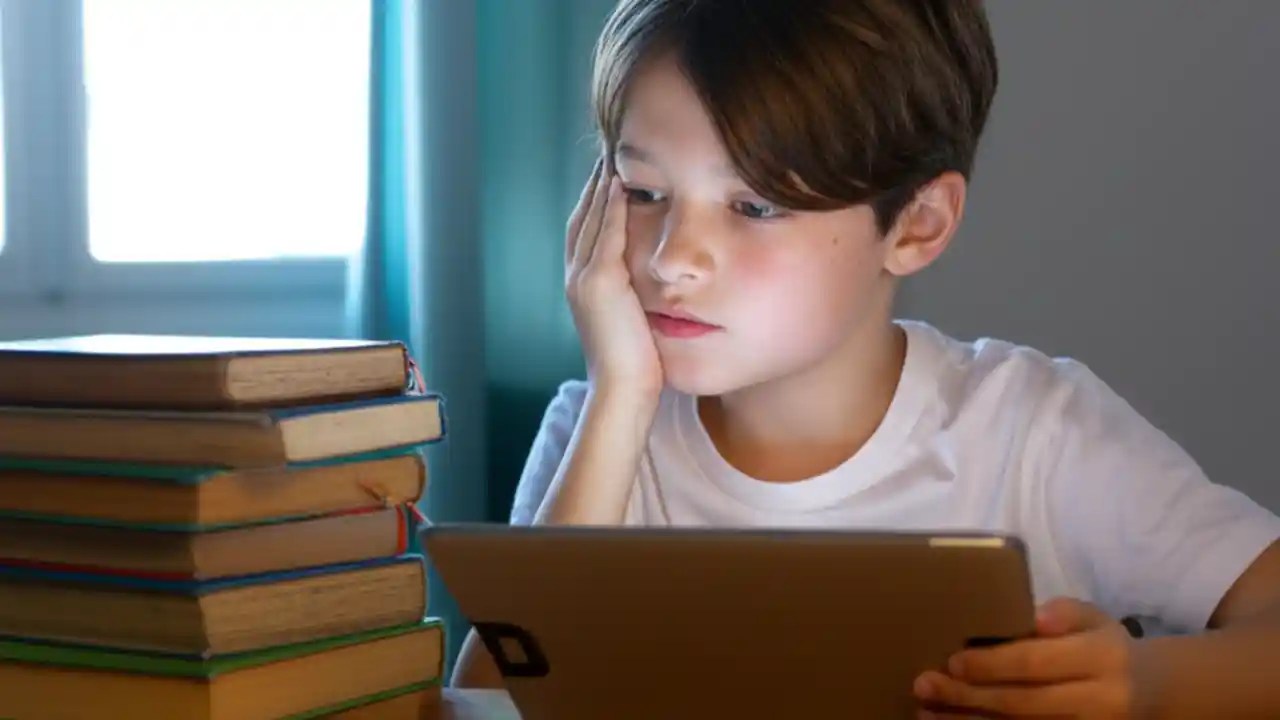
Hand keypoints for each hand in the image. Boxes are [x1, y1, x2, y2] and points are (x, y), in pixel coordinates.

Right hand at [565, 158, 663, 396]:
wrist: (626, 391)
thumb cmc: (638, 365)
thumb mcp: (635, 322)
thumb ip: (637, 296)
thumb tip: (654, 281)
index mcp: (583, 285)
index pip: (587, 229)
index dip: (596, 200)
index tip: (612, 172)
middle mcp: (576, 276)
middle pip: (582, 216)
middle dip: (595, 184)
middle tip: (609, 151)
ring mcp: (583, 279)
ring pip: (589, 219)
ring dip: (600, 186)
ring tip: (614, 155)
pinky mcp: (599, 284)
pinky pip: (604, 234)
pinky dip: (610, 207)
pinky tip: (621, 184)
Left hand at [914, 597, 1141, 718]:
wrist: (1150, 692)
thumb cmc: (1102, 646)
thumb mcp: (1093, 618)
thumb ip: (1065, 612)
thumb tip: (1036, 617)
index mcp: (1100, 657)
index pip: (1037, 662)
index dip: (992, 664)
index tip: (953, 661)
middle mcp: (1099, 701)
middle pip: (1023, 702)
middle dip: (969, 696)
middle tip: (923, 685)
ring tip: (926, 713)